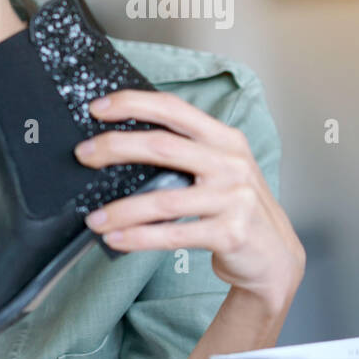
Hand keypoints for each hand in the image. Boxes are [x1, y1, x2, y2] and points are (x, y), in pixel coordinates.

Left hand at [73, 89, 304, 312]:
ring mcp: (234, 198)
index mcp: (225, 139)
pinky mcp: (231, 233)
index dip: (133, 103)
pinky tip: (115, 239)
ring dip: (120, 210)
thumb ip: (184, 152)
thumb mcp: (219, 169)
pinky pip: (173, 234)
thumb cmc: (235, 207)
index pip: (174, 109)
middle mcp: (232, 162)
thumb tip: (119, 145)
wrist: (274, 256)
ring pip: (163, 199)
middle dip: (115, 147)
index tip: (96, 108)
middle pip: (162, 146)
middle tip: (83, 155)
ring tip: (93, 218)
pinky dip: (138, 238)